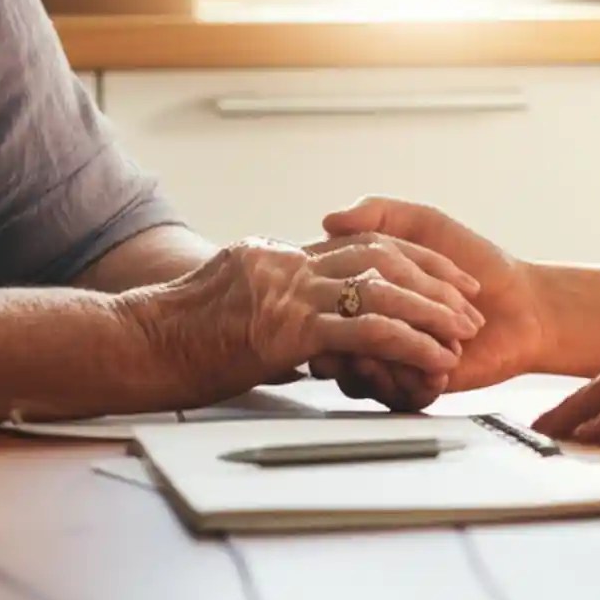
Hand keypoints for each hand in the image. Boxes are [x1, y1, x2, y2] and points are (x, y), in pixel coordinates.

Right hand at [119, 236, 480, 405]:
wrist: (130, 348)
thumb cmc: (169, 344)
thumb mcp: (226, 317)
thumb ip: (269, 318)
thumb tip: (304, 343)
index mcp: (274, 256)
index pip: (358, 245)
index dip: (408, 260)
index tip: (443, 277)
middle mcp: (286, 263)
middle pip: (381, 256)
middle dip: (433, 278)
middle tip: (469, 300)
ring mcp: (286, 291)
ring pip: (381, 287)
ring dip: (430, 309)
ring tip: (464, 329)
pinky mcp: (286, 327)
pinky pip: (364, 328)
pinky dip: (408, 340)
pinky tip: (433, 354)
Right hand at [308, 198, 550, 409]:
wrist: (525, 305)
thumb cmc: (479, 262)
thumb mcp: (424, 223)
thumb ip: (378, 213)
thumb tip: (328, 220)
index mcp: (366, 290)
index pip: (324, 300)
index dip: (332, 297)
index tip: (352, 291)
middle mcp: (373, 327)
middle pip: (336, 342)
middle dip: (358, 337)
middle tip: (389, 328)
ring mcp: (394, 360)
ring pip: (361, 376)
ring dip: (388, 363)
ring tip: (424, 348)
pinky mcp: (417, 387)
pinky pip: (396, 397)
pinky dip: (414, 383)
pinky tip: (439, 368)